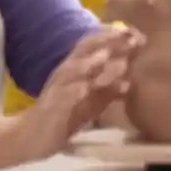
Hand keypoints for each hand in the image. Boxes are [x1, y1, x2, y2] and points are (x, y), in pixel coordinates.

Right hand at [13, 28, 142, 161]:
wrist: (32, 137)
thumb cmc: (66, 115)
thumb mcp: (93, 102)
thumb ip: (110, 90)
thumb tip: (132, 80)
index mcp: (77, 69)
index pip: (96, 46)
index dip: (115, 38)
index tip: (139, 33)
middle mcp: (66, 73)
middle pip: (84, 51)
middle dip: (107, 42)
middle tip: (129, 37)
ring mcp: (56, 89)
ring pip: (71, 71)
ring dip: (88, 63)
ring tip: (105, 57)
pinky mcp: (48, 108)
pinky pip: (58, 98)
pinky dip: (71, 93)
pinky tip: (83, 90)